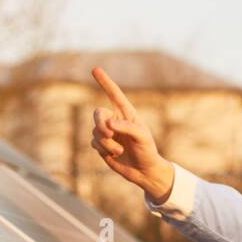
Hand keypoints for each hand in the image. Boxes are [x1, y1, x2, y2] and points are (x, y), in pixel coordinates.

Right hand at [91, 66, 174, 202]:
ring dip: (106, 143)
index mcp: (127, 113)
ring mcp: (107, 133)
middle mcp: (115, 120)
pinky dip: (103, 149)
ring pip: (95, 131)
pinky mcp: (102, 145)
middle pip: (98, 113)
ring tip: (119, 151)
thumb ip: (126, 127)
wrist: (144, 171)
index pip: (114, 94)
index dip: (105, 82)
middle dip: (100, 123)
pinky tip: (114, 154)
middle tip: (109, 133)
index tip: (95, 69)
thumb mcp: (142, 137)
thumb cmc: (147, 151)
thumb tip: (109, 123)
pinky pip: (94, 143)